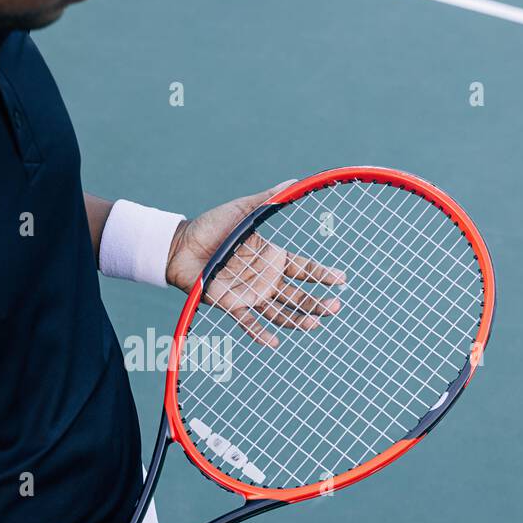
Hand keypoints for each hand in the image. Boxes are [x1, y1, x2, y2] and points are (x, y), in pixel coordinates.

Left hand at [165, 182, 346, 346]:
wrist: (181, 245)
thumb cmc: (212, 226)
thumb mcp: (242, 210)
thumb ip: (267, 200)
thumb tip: (293, 181)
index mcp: (272, 258)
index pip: (304, 269)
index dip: (323, 274)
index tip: (342, 279)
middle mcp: (265, 279)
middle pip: (297, 295)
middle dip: (316, 303)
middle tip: (335, 308)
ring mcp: (250, 294)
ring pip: (279, 311)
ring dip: (297, 319)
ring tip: (314, 324)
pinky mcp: (231, 304)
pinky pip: (248, 322)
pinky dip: (260, 333)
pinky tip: (275, 342)